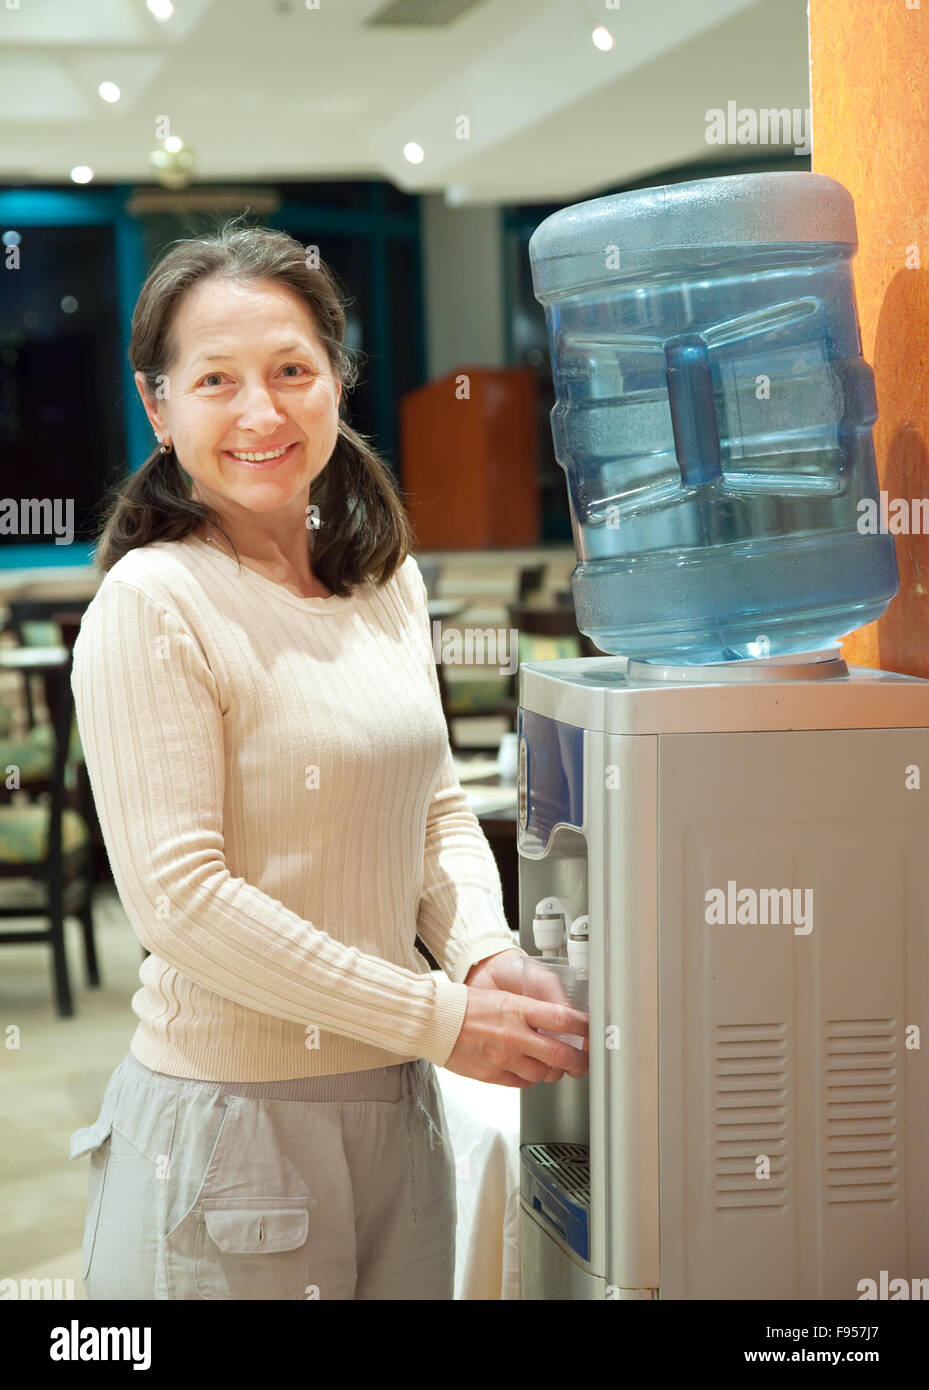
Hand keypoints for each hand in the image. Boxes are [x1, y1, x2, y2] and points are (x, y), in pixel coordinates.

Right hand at [448, 950, 588, 1087]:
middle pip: (561, 1054)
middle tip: (584, 1061)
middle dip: (578, 1061)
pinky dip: (530, 1079)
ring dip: (552, 1071)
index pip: (563, 1019)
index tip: (590, 1032)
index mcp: (518, 1010)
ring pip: (543, 1073)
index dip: (583, 1028)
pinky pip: (522, 1083)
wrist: (435, 1022)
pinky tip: (528, 1070)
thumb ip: (529, 1012)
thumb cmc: (466, 1007)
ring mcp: (504, 1057)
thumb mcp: (503, 998)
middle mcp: (515, 1035)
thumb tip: (556, 1022)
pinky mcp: (493, 1075)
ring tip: (552, 1065)